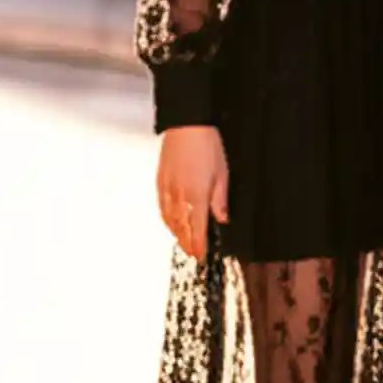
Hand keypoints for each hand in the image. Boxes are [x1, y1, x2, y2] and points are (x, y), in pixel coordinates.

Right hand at [156, 125, 228, 260]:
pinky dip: (166, 220)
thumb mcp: (222, 174)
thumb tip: (222, 219)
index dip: (199, 245)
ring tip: (184, 243)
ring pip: (170, 220)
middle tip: (193, 254)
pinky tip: (171, 223)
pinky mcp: (160, 181)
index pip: (197, 229)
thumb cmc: (206, 146)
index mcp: (196, 196)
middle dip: (188, 243)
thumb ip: (220, 200)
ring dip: (177, 234)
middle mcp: (179, 197)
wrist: (186, 126)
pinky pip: (162, 207)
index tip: (202, 256)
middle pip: (181, 228)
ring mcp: (167, 190)